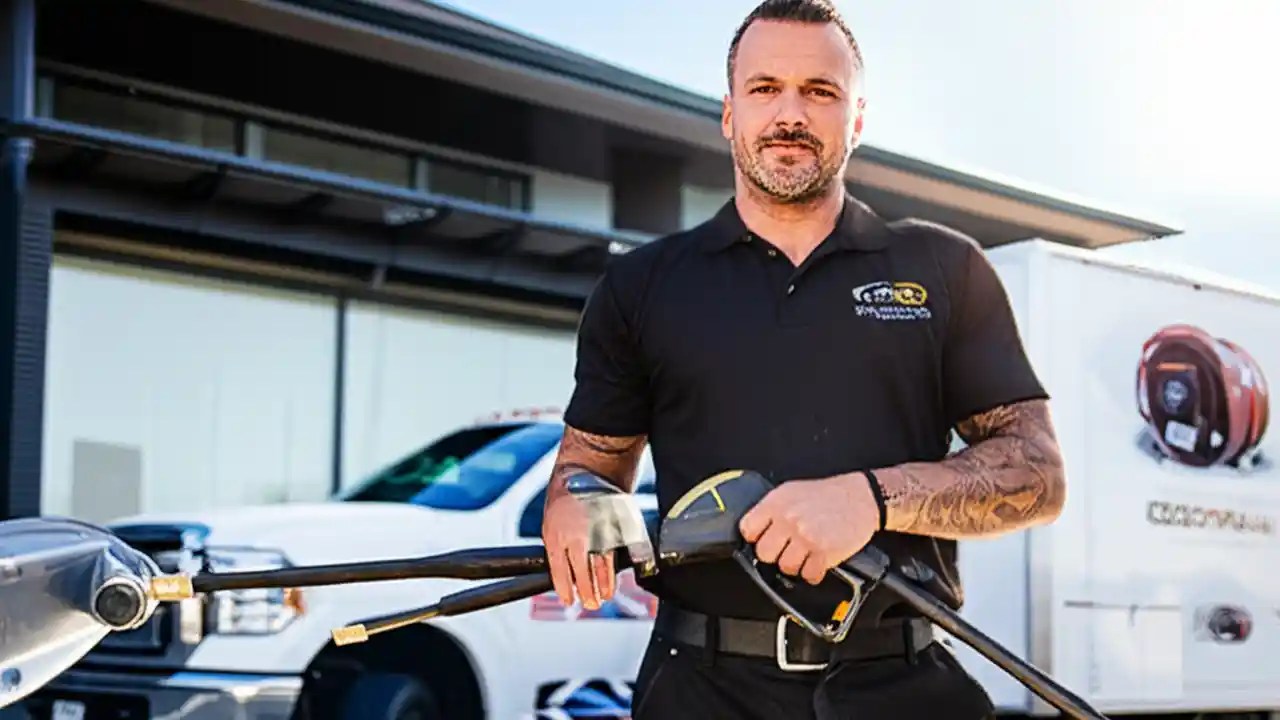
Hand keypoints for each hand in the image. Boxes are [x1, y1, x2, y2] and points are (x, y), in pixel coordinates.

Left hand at [541, 490, 613, 609]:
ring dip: (603, 585)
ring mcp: (596, 534)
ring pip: (600, 567)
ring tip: (604, 596)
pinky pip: (614, 555)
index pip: (559, 572)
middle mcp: (576, 538)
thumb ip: (556, 547)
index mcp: (555, 537)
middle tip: (590, 604)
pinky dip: (613, 570)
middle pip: (582, 574)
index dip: (565, 589)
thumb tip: (564, 573)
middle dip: (587, 593)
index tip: (569, 600)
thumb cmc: (566, 497)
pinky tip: (612, 578)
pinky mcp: (612, 529)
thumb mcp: (551, 523)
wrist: (586, 472)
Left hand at [738, 473, 879, 584]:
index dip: (755, 538)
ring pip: (786, 567)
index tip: (764, 539)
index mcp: (777, 503)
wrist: (862, 497)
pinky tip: (818, 560)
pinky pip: (809, 575)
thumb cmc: (829, 495)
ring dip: (796, 565)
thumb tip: (755, 530)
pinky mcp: (824, 552)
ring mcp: (806, 537)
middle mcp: (789, 520)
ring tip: (806, 554)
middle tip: (787, 549)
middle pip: (764, 553)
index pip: (748, 529)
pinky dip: (814, 572)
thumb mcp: (792, 491)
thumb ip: (772, 510)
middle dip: (776, 554)